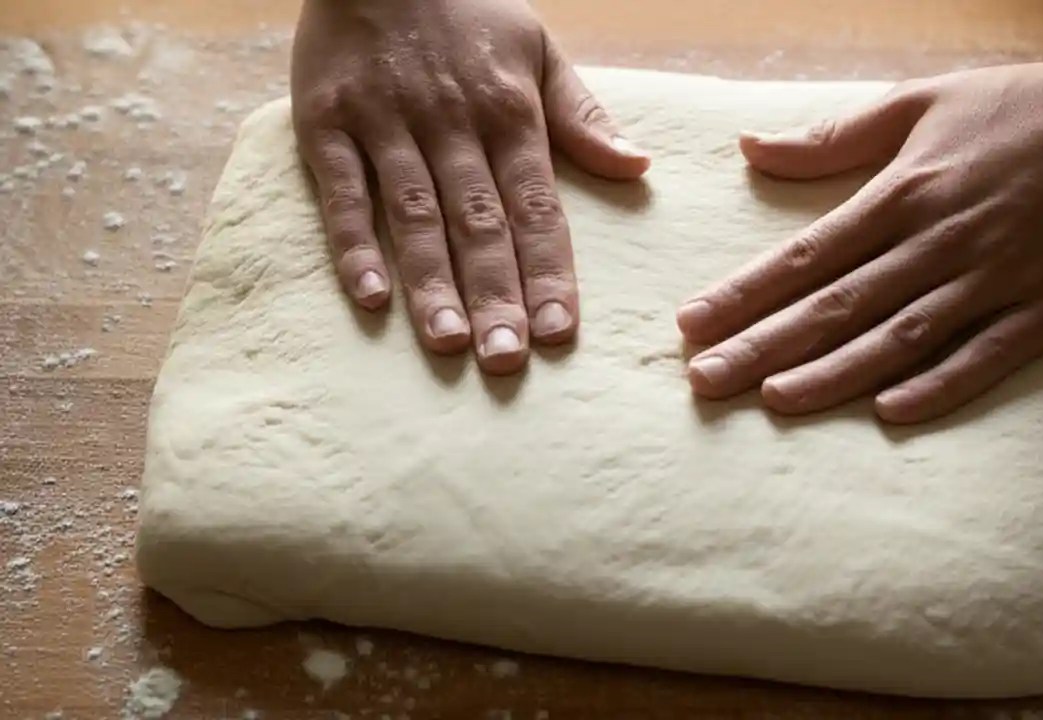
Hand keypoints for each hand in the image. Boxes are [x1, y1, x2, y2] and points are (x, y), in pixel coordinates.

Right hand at [292, 0, 648, 373]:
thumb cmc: (468, 10)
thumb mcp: (538, 50)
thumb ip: (583, 116)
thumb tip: (637, 168)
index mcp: (509, 112)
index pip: (536, 206)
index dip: (547, 271)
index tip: (558, 332)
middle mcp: (450, 124)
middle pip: (478, 222)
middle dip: (495, 293)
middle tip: (506, 361)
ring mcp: (385, 124)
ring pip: (415, 214)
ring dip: (432, 282)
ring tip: (450, 342)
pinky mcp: (325, 122)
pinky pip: (343, 191)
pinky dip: (354, 243)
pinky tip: (371, 296)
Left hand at [677, 57, 1042, 422]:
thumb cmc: (1017, 108)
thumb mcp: (918, 103)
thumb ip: (832, 135)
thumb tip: (750, 146)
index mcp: (904, 194)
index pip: (806, 256)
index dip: (745, 293)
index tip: (691, 325)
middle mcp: (941, 241)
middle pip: (839, 305)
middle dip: (765, 346)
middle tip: (705, 382)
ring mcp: (996, 279)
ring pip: (900, 337)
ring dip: (834, 373)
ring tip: (772, 400)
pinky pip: (986, 356)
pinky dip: (940, 386)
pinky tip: (889, 412)